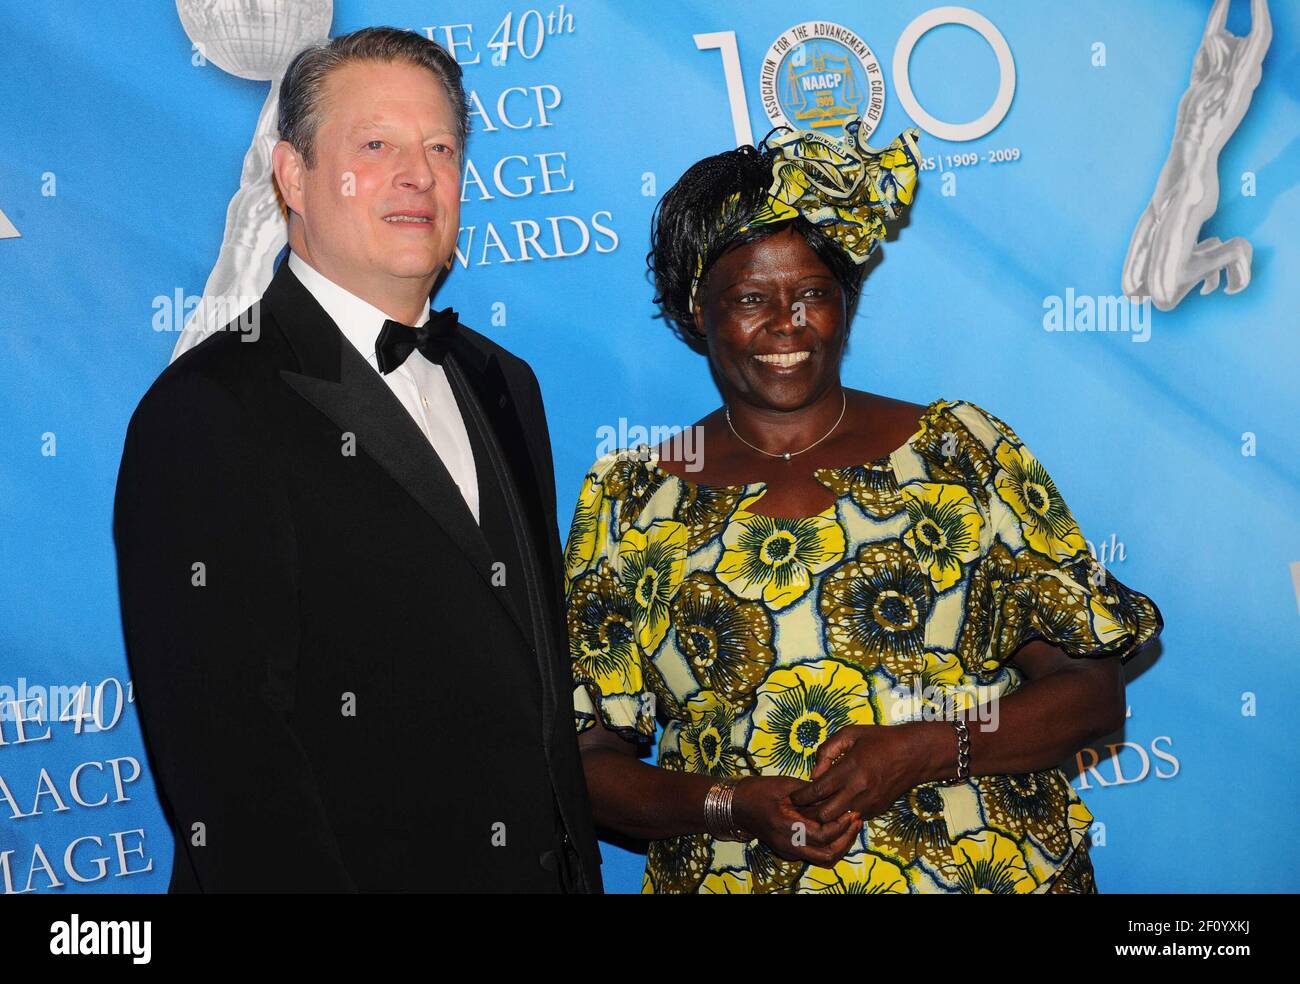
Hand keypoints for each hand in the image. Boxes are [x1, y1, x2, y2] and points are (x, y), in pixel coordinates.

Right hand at [732, 775, 862, 866]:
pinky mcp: (789, 851)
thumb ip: (812, 794)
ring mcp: (788, 850)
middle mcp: (789, 844)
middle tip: (856, 820)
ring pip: (823, 859)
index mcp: (787, 827)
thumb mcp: (787, 785)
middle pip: (827, 854)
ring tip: (850, 827)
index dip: (841, 826)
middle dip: (846, 839)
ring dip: (840, 845)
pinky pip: (814, 855)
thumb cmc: (759, 790)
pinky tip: (836, 829)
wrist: (736, 805)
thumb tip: (836, 795)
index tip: (852, 811)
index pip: (823, 836)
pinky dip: (829, 845)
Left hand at [787, 723, 931, 823]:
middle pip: (825, 814)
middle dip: (809, 812)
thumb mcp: (850, 733)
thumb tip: (813, 774)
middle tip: (802, 807)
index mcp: (850, 768)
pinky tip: (839, 804)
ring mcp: (869, 802)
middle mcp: (859, 789)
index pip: (817, 791)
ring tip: (817, 807)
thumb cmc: (879, 739)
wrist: (914, 754)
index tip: (792, 797)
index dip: (800, 797)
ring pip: (838, 820)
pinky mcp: (877, 810)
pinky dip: (843, 814)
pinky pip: (853, 817)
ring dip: (826, 816)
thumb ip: (827, 751)